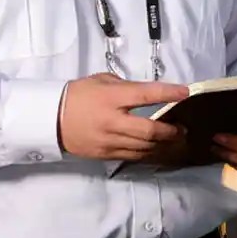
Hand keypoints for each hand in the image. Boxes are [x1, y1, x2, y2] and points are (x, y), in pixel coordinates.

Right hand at [58, 73, 188, 161]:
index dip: (168, 93)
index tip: (185, 92)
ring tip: (175, 139)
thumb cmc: (77, 94)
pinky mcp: (107, 154)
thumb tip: (146, 93)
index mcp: (111, 98)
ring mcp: (110, 141)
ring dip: (164, 144)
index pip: (145, 94)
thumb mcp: (100, 81)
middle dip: (170, 130)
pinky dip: (149, 153)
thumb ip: (125, 86)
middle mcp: (113, 121)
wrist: (51, 119)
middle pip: (150, 130)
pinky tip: (157, 149)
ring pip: (145, 147)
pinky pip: (134, 156)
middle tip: (182, 127)